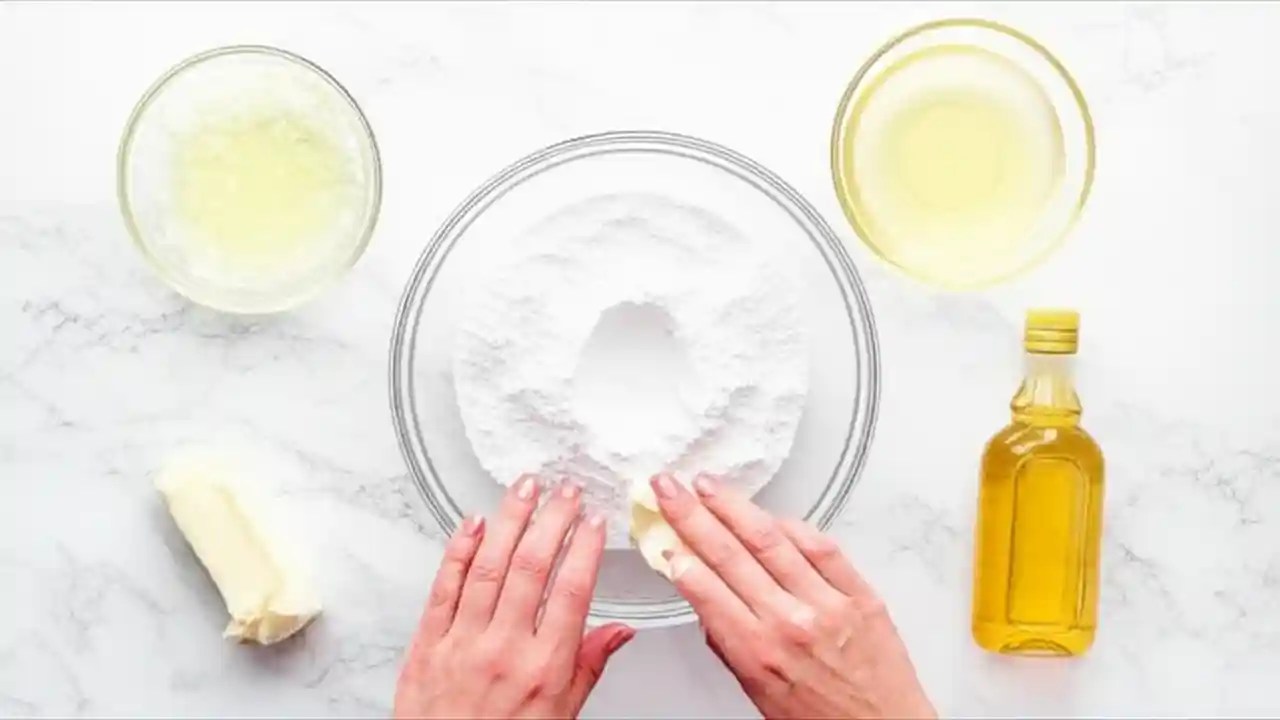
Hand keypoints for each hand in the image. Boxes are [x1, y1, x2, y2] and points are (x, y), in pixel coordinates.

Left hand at [395, 475, 633, 718]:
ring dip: (511, 520)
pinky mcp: (426, 643)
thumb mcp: (561, 716)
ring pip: (489, 566)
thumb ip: (588, 666)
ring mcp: (461, 642)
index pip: (571, 591)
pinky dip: (459, 550)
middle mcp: (503, 649)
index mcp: (543, 667)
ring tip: (526, 489)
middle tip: (566, 491)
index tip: (594, 521)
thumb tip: (620, 631)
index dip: (584, 548)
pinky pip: (444, 586)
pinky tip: (475, 523)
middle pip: (532, 567)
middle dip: (552, 519)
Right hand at [651, 473, 934, 719]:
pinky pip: (821, 547)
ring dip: (732, 506)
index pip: (705, 588)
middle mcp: (790, 623)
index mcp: (758, 653)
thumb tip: (707, 604)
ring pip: (771, 539)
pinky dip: (791, 524)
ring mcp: (827, 604)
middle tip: (668, 488)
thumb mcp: (758, 694)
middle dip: (690, 514)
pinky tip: (769, 512)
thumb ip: (730, 646)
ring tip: (708, 485)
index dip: (678, 553)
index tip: (661, 532)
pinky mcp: (860, 594)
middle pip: (728, 553)